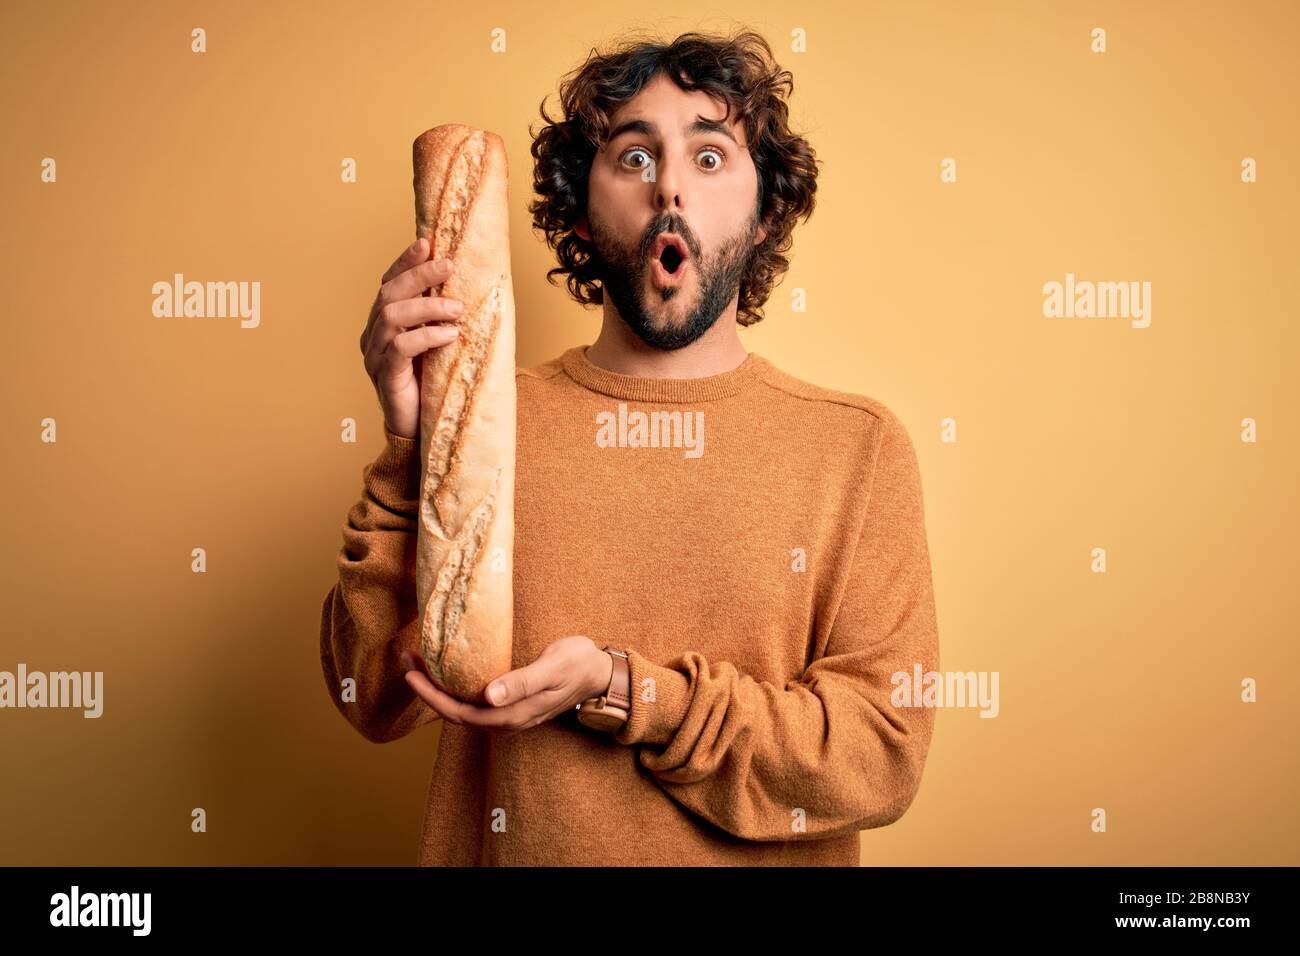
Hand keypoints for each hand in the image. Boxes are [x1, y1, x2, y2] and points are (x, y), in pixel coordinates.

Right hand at [360, 236, 465, 439]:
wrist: (422, 430)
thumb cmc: (431, 385)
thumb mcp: (436, 345)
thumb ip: (439, 319)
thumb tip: (466, 288)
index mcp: (381, 324)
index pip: (388, 283)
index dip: (405, 262)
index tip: (427, 243)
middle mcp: (373, 337)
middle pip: (388, 294)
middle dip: (419, 275)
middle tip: (449, 266)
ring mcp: (375, 357)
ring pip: (392, 316)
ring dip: (427, 306)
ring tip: (457, 308)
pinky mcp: (385, 378)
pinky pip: (401, 348)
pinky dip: (427, 336)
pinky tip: (449, 334)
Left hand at [399, 635, 612, 734]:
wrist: (600, 672)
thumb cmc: (577, 664)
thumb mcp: (552, 668)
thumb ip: (521, 682)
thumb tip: (488, 696)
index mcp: (512, 714)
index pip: (460, 712)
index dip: (432, 696)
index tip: (411, 673)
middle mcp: (506, 719)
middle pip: (455, 712)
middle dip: (427, 691)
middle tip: (407, 662)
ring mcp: (508, 713)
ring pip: (463, 708)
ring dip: (439, 689)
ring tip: (419, 663)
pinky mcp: (510, 703)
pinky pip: (474, 702)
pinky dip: (455, 687)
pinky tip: (448, 671)